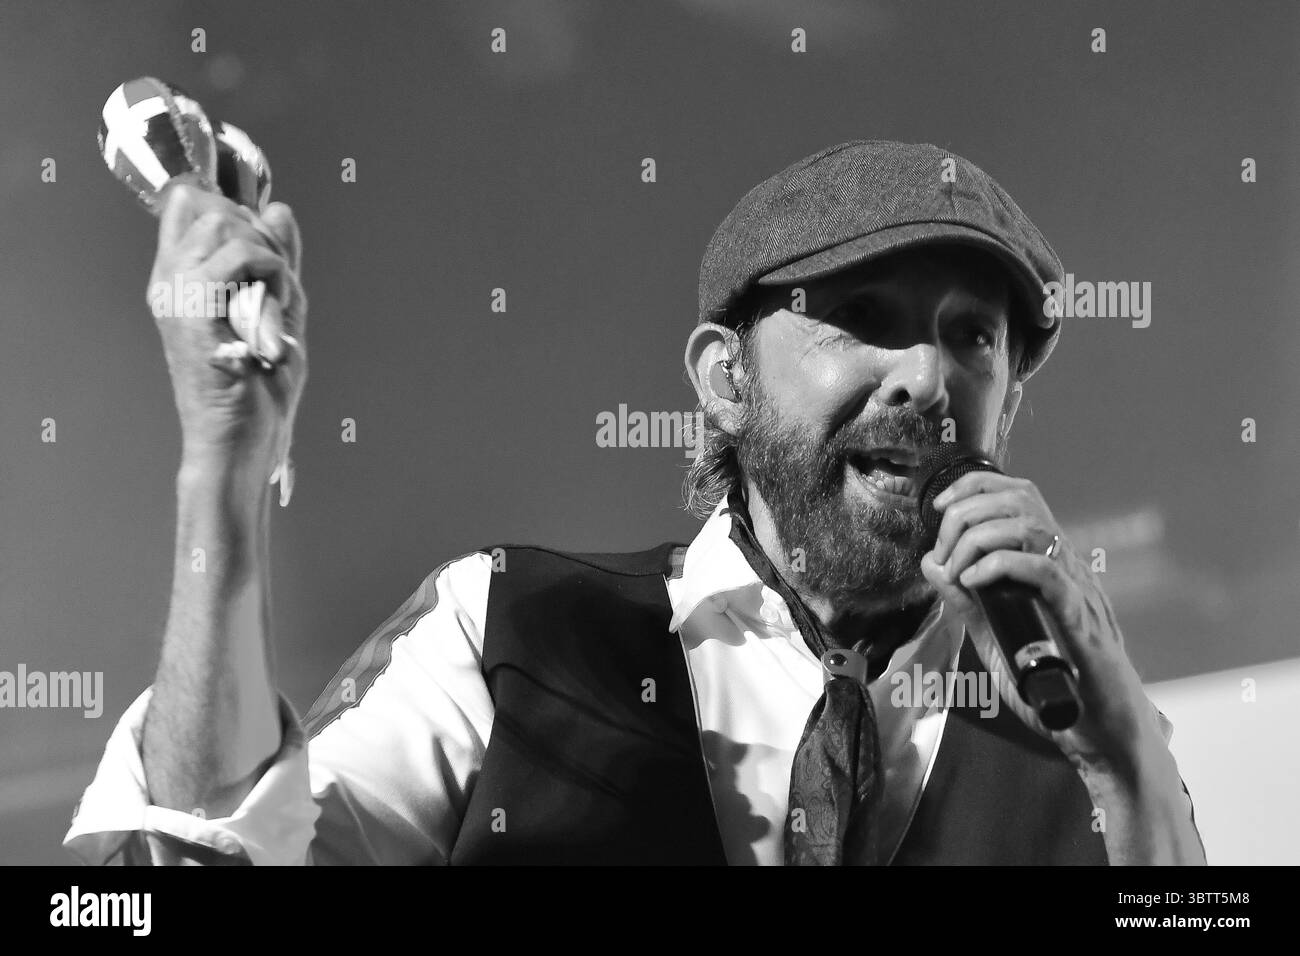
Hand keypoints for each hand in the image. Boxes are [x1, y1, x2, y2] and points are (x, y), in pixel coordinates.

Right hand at [147, 183, 307, 488]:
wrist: (244, 441)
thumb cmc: (258, 389)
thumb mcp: (277, 309)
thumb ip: (276, 260)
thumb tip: (278, 209)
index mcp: (181, 279)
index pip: (188, 204)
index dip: (235, 211)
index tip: (265, 252)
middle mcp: (169, 280)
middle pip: (215, 209)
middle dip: (263, 239)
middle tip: (278, 288)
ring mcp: (175, 294)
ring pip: (226, 225)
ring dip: (270, 259)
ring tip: (276, 304)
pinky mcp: (191, 310)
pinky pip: (237, 257)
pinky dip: (271, 274)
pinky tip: (274, 310)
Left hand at [917, 471, 1169, 784]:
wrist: (1101, 735)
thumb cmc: (1055, 689)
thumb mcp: (994, 638)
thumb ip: (966, 602)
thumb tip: (932, 564)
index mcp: (1050, 564)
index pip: (1020, 496)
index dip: (977, 488)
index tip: (941, 507)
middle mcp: (1068, 567)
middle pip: (1021, 501)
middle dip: (968, 513)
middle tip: (943, 549)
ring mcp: (1078, 589)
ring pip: (1031, 527)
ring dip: (979, 537)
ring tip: (956, 567)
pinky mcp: (1081, 618)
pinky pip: (1044, 571)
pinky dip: (1001, 565)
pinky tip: (973, 581)